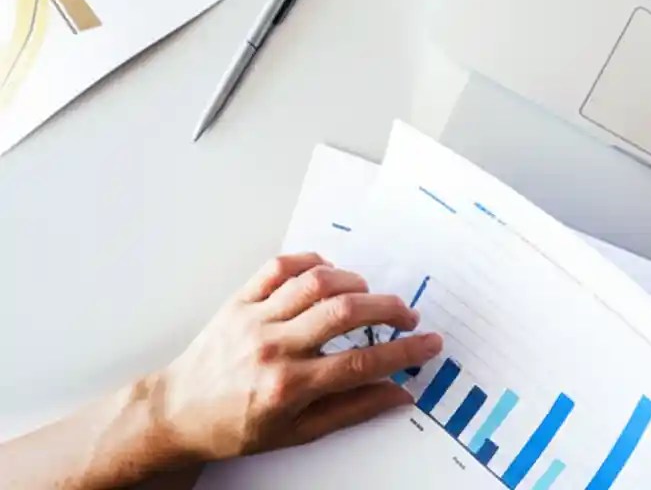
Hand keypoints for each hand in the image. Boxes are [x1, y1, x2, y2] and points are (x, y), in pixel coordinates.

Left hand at [152, 253, 442, 460]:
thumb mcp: (297, 433)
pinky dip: (311, 262)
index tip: (429, 343)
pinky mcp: (239, 301)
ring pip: (316, 283)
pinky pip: (279, 268)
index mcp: (289, 387)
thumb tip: (398, 394)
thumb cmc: (234, 427)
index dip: (404, 351)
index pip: (362, 362)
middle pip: (345, 313)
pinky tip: (328, 273)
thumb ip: (352, 410)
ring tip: (368, 295)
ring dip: (354, 283)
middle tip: (407, 315)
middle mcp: (273, 348)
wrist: (176, 413)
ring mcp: (253, 320)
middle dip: (388, 309)